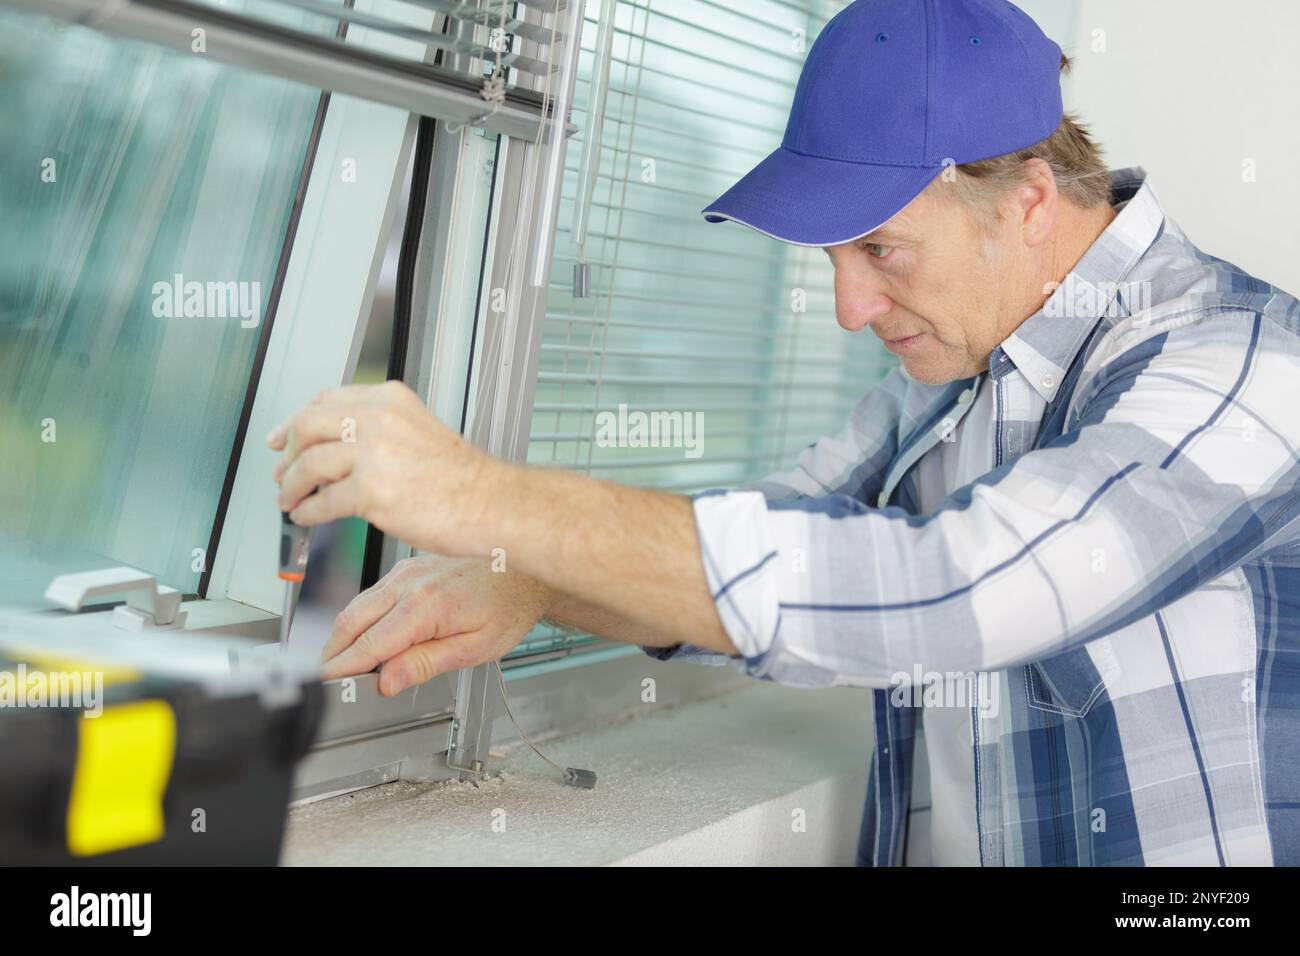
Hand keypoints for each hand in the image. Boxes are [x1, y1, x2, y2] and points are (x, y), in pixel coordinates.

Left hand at [267, 381, 503, 556]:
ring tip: (289, 499)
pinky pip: (322, 501)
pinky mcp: (371, 491)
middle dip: (287, 451)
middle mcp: (379, 419)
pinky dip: (307, 511)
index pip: (326, 400)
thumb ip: (383, 431)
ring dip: (291, 485)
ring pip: (308, 464)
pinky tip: (307, 516)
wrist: (493, 504)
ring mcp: (374, 453)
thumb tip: (340, 449)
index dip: (296, 420)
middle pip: (308, 426)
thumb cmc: (465, 480)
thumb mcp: (420, 432)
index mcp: (390, 400)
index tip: (284, 435)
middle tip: (280, 470)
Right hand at [322, 555, 553, 694]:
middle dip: (333, 653)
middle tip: (326, 679)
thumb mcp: (475, 648)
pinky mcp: (409, 566)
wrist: (524, 568)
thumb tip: (388, 680)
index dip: (343, 667)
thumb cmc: (509, 606)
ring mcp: (407, 571)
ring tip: (341, 663)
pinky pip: (373, 593)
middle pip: (351, 621)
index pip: (369, 643)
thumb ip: (426, 663)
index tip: (327, 685)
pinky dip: (361, 616)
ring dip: (344, 634)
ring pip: (358, 604)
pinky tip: (366, 634)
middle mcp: (409, 583)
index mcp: (425, 606)